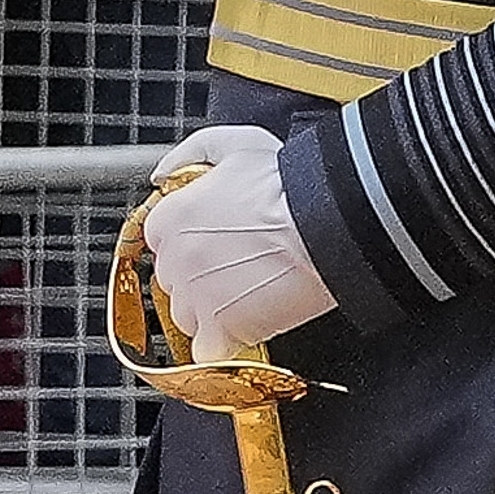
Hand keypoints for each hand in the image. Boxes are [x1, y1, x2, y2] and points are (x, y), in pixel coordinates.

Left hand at [143, 123, 338, 359]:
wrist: (332, 223)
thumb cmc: (292, 184)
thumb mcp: (239, 143)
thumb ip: (189, 152)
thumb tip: (161, 173)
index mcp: (171, 218)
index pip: (164, 240)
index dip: (195, 239)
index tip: (222, 239)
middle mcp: (175, 261)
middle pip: (176, 280)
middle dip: (205, 275)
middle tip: (246, 262)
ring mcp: (195, 300)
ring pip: (189, 315)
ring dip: (214, 309)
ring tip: (255, 290)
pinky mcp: (220, 331)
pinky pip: (207, 349)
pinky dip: (225, 342)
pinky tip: (250, 323)